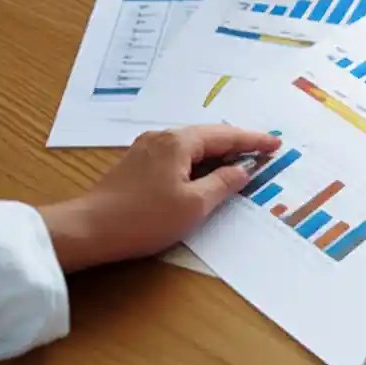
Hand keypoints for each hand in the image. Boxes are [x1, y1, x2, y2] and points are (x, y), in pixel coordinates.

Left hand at [39, 125, 280, 271]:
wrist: (89, 229)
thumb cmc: (143, 218)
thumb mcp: (194, 205)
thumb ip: (223, 184)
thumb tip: (242, 169)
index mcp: (178, 142)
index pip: (226, 135)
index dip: (253, 140)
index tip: (276, 143)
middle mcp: (162, 138)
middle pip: (208, 136)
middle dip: (237, 144)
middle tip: (263, 152)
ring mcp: (146, 150)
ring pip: (191, 146)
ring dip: (217, 154)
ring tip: (239, 163)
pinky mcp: (137, 165)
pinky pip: (177, 156)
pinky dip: (198, 162)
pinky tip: (204, 174)